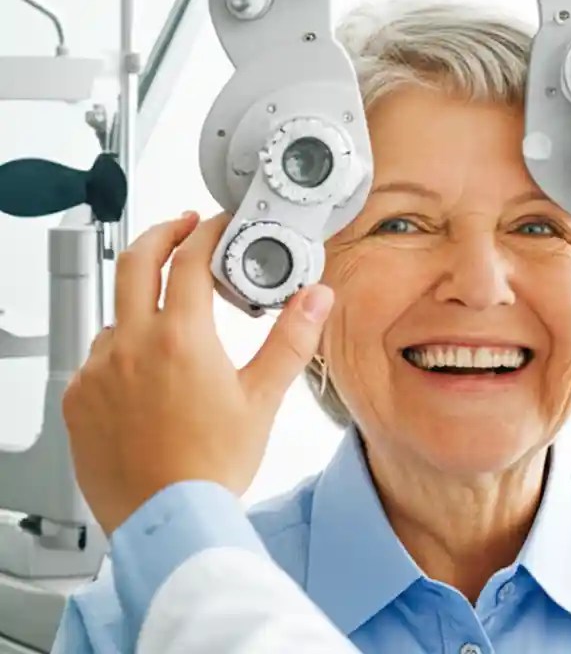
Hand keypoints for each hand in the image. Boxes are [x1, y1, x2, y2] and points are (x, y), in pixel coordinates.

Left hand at [62, 212, 333, 534]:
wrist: (167, 518)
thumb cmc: (213, 466)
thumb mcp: (263, 398)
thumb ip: (291, 339)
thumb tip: (316, 297)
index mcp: (181, 338)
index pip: (189, 260)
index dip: (206, 233)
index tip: (216, 226)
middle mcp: (131, 345)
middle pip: (135, 261)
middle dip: (160, 236)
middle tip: (181, 230)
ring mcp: (98, 371)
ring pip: (117, 315)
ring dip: (143, 306)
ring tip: (173, 325)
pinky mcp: (78, 399)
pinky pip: (98, 359)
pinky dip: (122, 353)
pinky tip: (147, 378)